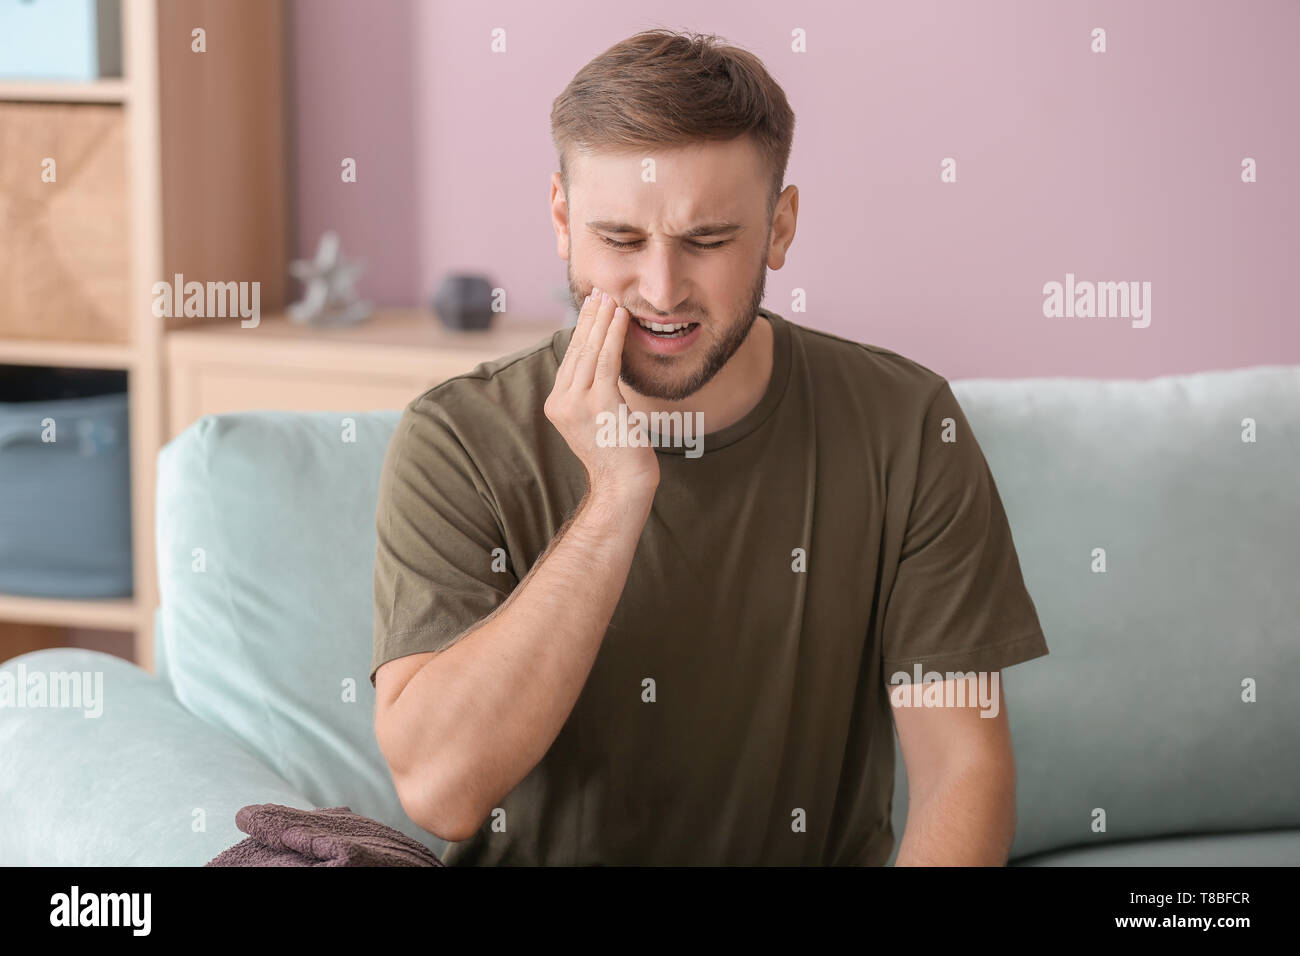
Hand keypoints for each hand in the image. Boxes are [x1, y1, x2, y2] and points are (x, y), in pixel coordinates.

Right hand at [545, 289, 659, 501]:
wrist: (624, 484)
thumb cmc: (618, 453)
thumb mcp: (597, 419)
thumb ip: (592, 393)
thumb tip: (602, 362)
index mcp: (557, 405)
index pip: (570, 359)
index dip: (581, 329)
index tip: (591, 306)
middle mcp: (561, 402)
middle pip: (576, 350)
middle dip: (589, 318)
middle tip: (598, 292)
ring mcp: (578, 404)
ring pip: (590, 351)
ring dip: (602, 320)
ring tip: (610, 298)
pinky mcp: (600, 404)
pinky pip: (607, 361)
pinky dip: (615, 335)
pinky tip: (621, 318)